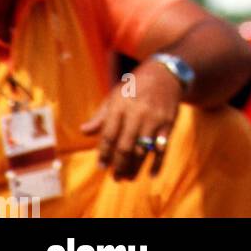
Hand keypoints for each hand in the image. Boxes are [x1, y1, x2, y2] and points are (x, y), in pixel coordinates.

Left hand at [81, 60, 181, 180]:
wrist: (164, 74)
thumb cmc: (134, 88)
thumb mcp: (115, 96)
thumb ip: (100, 116)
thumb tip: (83, 131)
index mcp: (120, 106)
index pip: (108, 136)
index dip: (103, 154)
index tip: (101, 166)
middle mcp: (137, 113)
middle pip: (125, 147)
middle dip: (118, 166)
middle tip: (115, 177)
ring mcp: (154, 119)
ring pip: (142, 150)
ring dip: (134, 168)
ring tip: (128, 177)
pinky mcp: (168, 123)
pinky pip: (162, 148)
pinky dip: (157, 164)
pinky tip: (151, 174)